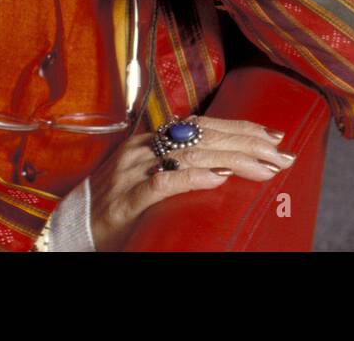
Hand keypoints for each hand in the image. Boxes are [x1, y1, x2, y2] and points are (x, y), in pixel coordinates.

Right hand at [87, 116, 296, 251]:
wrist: (71, 230)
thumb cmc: (115, 208)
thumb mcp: (149, 178)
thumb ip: (178, 167)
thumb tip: (226, 168)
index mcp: (150, 141)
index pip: (202, 125)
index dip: (239, 127)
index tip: (273, 133)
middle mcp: (143, 149)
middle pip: (203, 136)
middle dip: (247, 143)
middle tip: (282, 152)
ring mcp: (133, 172)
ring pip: (190, 156)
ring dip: (233, 159)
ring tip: (265, 167)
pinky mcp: (126, 200)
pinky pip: (163, 183)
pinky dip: (193, 178)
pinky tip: (220, 178)